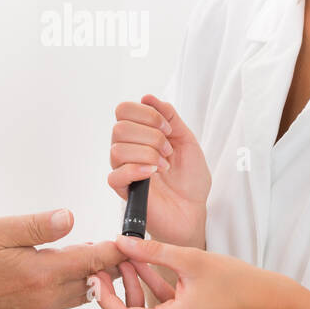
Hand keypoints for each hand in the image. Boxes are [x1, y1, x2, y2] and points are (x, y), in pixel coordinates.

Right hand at [0, 209, 126, 308]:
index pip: (93, 261)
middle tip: (122, 244)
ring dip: (93, 276)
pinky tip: (66, 268)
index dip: (116, 249)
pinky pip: (64, 302)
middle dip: (111, 264)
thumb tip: (70, 217)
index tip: (131, 239)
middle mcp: (46, 298)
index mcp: (41, 274)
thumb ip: (38, 226)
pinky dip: (74, 285)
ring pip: (82, 294)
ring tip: (96, 252)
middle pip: (95, 281)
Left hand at [91, 235, 276, 308]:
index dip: (105, 298)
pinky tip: (143, 265)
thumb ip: (152, 251)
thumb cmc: (235, 281)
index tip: (96, 276)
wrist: (266, 299)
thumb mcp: (190, 259)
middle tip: (103, 270)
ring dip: (132, 291)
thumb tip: (121, 241)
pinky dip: (148, 293)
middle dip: (113, 295)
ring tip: (126, 259)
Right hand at [108, 94, 209, 247]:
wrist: (193, 210)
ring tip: (164, 166)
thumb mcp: (187, 140)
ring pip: (117, 149)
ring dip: (148, 154)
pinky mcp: (123, 190)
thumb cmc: (190, 180)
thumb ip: (170, 117)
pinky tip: (153, 174)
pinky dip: (137, 170)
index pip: (124, 110)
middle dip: (151, 135)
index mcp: (140, 134)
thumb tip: (148, 97)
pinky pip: (116, 174)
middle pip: (120, 127)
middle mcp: (128, 149)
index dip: (147, 114)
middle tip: (168, 151)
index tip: (168, 129)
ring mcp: (123, 169)